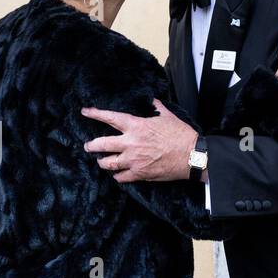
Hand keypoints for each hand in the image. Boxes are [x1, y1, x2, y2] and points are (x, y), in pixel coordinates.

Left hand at [81, 98, 196, 181]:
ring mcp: (134, 160)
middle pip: (102, 145)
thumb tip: (152, 100)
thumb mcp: (168, 116)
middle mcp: (131, 143)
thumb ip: (156, 107)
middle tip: (88, 146)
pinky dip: (117, 176)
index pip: (110, 118)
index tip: (85, 112)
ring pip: (108, 163)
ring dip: (102, 162)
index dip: (96, 114)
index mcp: (136, 126)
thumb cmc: (181, 135)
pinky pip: (121, 177)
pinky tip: (116, 175)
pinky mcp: (140, 174)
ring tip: (100, 161)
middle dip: (91, 146)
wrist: (192, 156)